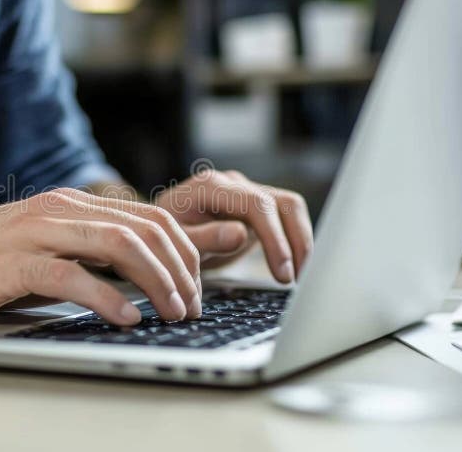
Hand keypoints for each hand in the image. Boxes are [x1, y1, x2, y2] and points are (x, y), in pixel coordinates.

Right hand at [0, 188, 200, 325]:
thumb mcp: (49, 251)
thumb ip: (92, 254)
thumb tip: (144, 276)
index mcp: (74, 205)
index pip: (151, 217)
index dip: (186, 250)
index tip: (200, 284)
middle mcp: (61, 209)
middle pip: (145, 229)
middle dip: (182, 269)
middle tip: (192, 306)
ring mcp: (38, 232)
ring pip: (120, 245)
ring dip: (157, 282)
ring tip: (173, 312)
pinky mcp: (14, 261)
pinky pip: (73, 275)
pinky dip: (108, 297)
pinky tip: (127, 318)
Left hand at [154, 169, 312, 282]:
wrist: (159, 231)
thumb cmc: (164, 237)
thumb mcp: (178, 242)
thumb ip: (207, 237)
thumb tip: (240, 233)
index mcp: (211, 187)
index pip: (256, 205)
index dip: (274, 238)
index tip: (282, 271)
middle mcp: (234, 183)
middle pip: (282, 203)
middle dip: (295, 241)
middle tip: (296, 278)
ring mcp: (247, 192)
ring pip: (290, 207)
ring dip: (301, 241)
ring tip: (301, 276)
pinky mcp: (256, 207)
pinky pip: (285, 218)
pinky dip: (295, 240)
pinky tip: (295, 266)